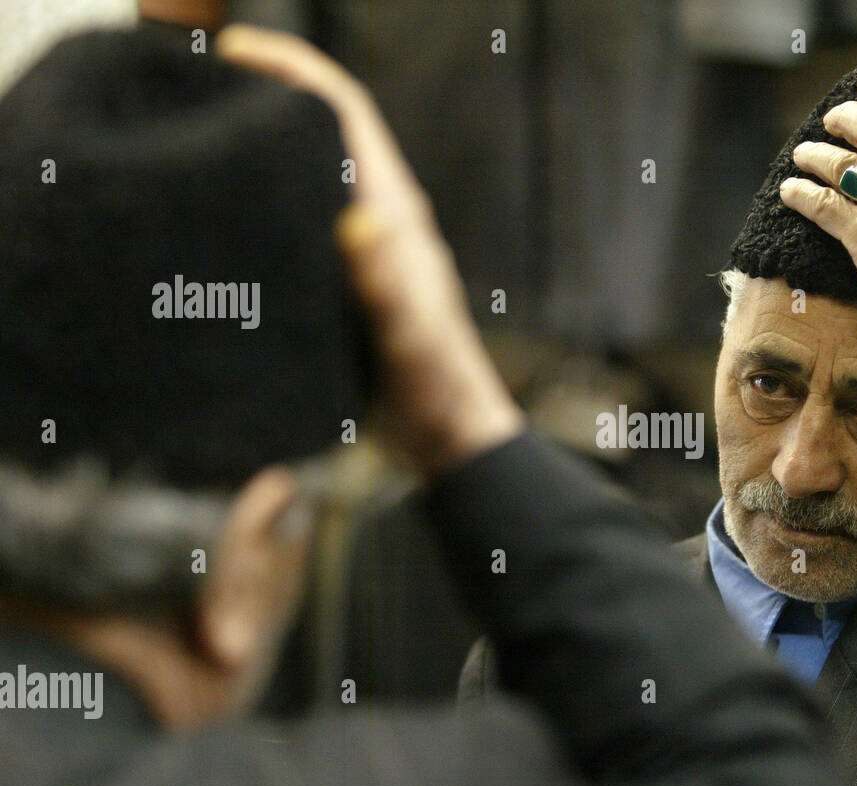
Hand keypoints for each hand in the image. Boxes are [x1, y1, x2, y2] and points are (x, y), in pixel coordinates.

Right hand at [216, 25, 523, 475]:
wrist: (446, 440)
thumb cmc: (437, 386)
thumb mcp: (410, 334)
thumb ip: (387, 281)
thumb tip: (359, 219)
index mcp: (393, 213)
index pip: (346, 114)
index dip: (295, 72)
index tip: (236, 52)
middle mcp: (373, 221)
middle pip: (317, 136)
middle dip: (262, 101)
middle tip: (193, 93)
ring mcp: (355, 253)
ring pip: (300, 183)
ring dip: (255, 156)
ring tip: (188, 146)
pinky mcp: (337, 287)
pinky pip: (290, 233)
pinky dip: (255, 213)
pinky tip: (213, 228)